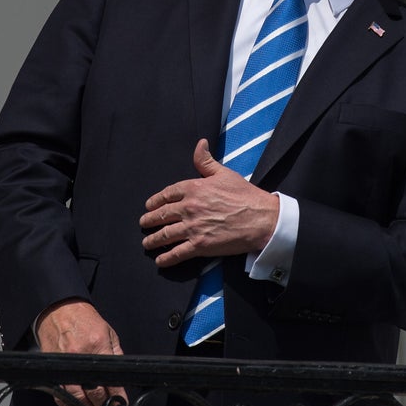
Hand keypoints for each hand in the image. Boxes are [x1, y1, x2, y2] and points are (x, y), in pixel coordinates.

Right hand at [35, 299, 126, 405]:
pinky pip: (60, 394)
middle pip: (94, 393)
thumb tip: (122, 380)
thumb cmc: (85, 320)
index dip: (118, 399)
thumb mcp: (108, 333)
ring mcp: (65, 364)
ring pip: (76, 398)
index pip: (112, 381)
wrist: (59, 309)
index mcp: (99, 347)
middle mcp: (81, 357)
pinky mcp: (53, 368)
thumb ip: (115, 356)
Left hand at [140, 139, 279, 266]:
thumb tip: (200, 144)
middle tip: (143, 224)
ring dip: (153, 240)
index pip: (166, 195)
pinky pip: (177, 253)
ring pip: (165, 235)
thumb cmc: (245, 195)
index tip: (149, 206)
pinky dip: (166, 258)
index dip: (155, 201)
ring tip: (147, 243)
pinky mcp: (200, 245)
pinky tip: (159, 261)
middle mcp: (189, 208)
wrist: (261, 218)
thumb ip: (206, 161)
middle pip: (161, 215)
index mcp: (193, 188)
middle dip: (149, 221)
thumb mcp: (224, 173)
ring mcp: (193, 227)